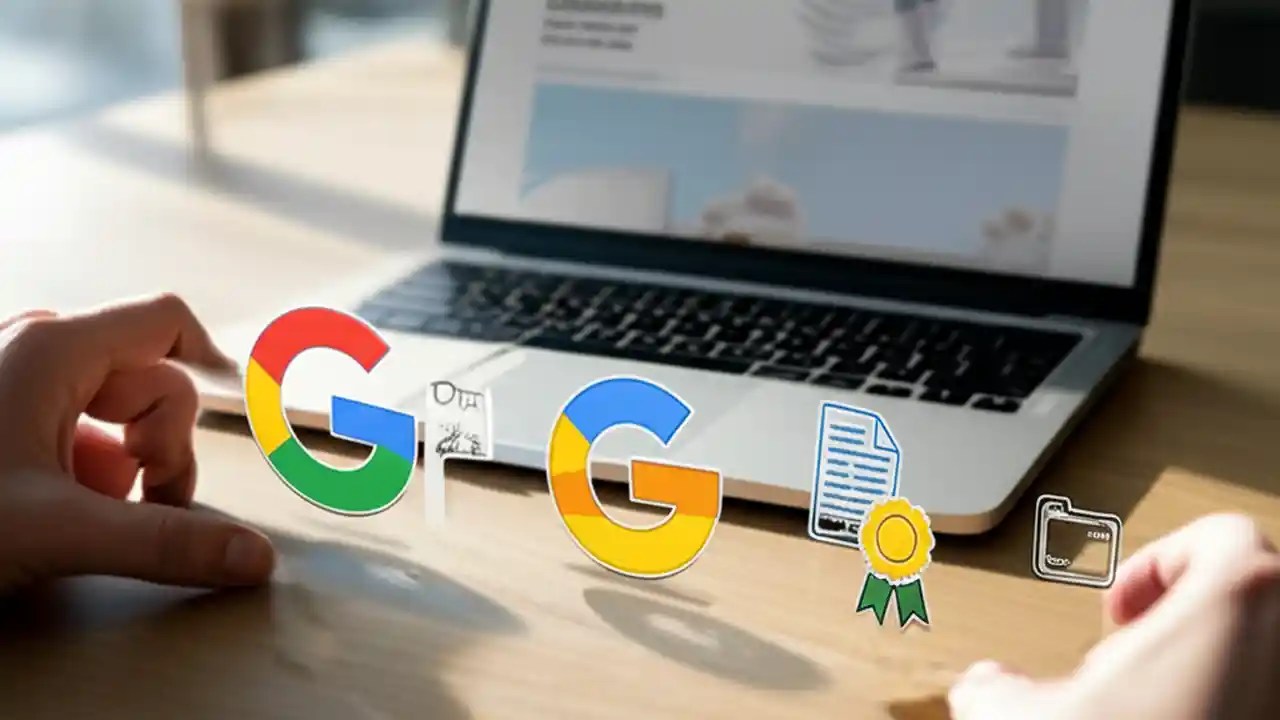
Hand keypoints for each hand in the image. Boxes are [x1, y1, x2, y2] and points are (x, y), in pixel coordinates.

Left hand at [0, 295, 274, 591]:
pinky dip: (92, 477)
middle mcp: (37, 353)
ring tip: (96, 512)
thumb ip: (165, 544)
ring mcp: (18, 387)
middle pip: (152, 381)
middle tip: (143, 496)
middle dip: (161, 448)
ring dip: (128, 468)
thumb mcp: (56, 531)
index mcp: (53, 349)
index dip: (214, 365)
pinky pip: (81, 436)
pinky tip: (65, 514)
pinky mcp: (7, 423)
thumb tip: (250, 555)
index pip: (168, 322)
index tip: (243, 414)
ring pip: (118, 412)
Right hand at [949, 514, 1279, 719]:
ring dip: (1205, 667)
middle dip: (1185, 614)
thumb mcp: (1023, 715)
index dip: (1158, 560)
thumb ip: (995, 686)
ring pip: (1262, 653)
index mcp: (1235, 604)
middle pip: (1251, 589)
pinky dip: (1222, 706)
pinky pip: (1262, 699)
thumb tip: (986, 688)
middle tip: (1135, 649)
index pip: (1220, 535)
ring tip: (1146, 702)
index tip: (1122, 604)